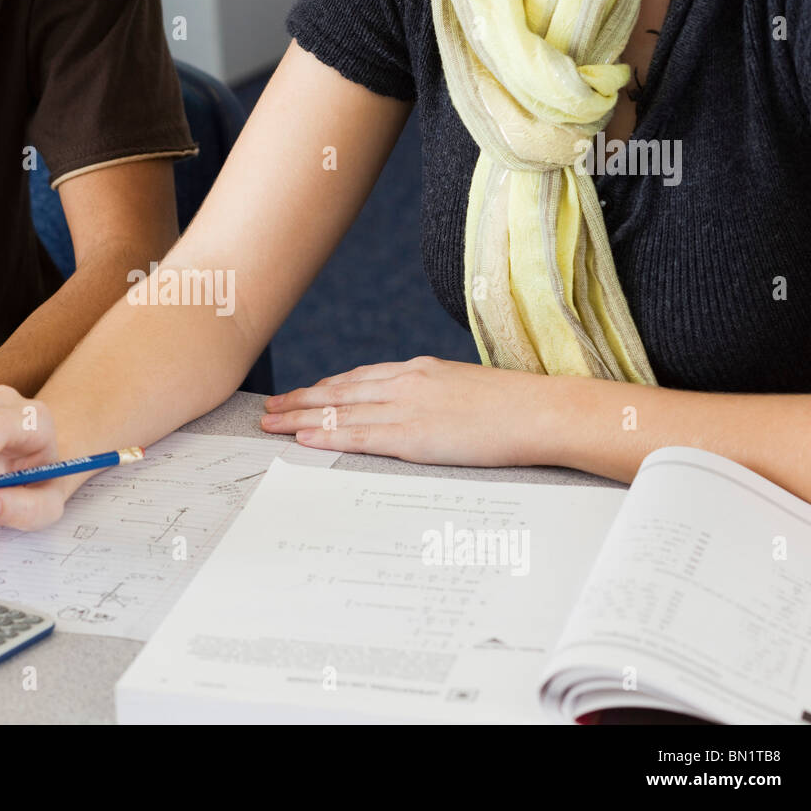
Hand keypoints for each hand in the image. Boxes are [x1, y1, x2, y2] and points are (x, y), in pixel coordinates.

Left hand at [260, 356, 558, 466]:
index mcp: (420, 370)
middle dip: (300, 400)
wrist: (541, 411)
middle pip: (338, 391)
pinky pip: (358, 437)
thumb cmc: (515, 406)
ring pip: (339, 412)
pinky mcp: (412, 436)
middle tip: (269, 407)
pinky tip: (302, 439)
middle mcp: (405, 383)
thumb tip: (426, 412)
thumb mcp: (467, 389)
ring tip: (270, 424)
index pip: (359, 378)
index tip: (302, 393)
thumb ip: (438, 396)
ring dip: (299, 418)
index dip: (325, 387)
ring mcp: (406, 408)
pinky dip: (325, 436)